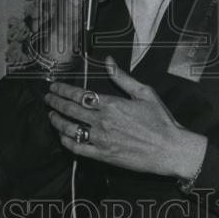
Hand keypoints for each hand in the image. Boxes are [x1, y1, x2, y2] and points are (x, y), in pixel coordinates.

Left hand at [44, 56, 207, 178]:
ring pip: (70, 129)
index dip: (63, 90)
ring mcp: (101, 139)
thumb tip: (108, 61)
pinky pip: (78, 148)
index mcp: (112, 104)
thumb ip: (122, 77)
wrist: (170, 149)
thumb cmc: (160, 120)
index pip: (80, 94)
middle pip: (70, 110)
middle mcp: (103, 121)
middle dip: (55, 102)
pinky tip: (62, 136)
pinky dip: (66, 141)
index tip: (54, 87)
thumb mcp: (144, 93)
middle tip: (48, 98)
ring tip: (51, 115)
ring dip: (57, 121)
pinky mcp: (103, 156)